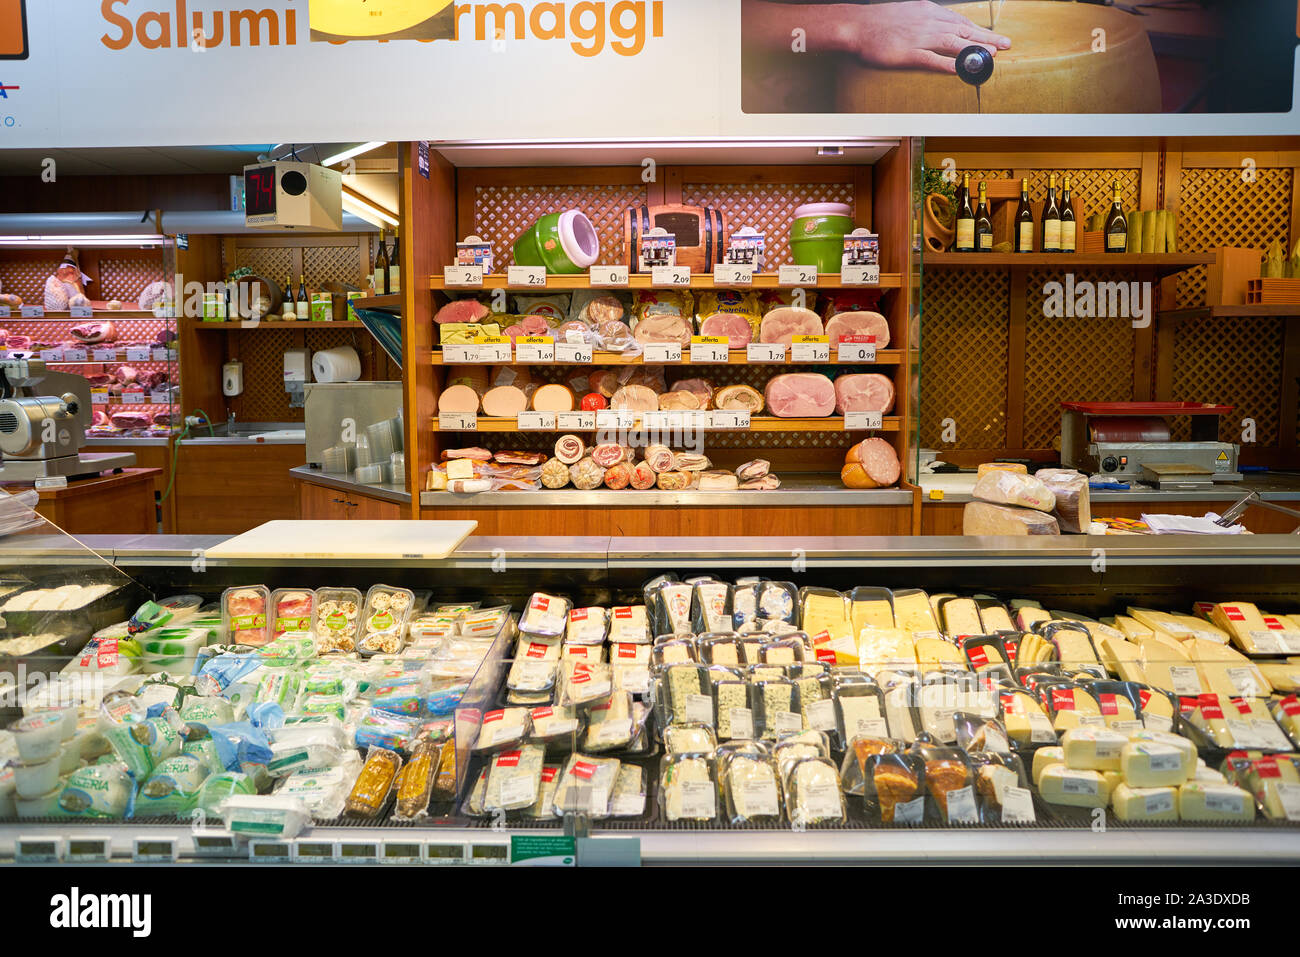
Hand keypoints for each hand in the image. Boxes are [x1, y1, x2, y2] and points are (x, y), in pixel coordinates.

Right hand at [840, 1, 1010, 73]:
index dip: (978, 29)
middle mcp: (928, 22)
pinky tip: (963, 69)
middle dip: (987, 37)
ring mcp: (920, 37)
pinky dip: (951, 64)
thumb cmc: (877, 22)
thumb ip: (922, 20)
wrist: (856, 25)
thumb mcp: (905, 12)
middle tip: (1005, 44)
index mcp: (928, 11)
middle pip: (964, 30)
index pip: (959, 20)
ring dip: (976, 50)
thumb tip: (933, 28)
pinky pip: (934, 60)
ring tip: (992, 56)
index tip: (991, 35)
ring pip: (955, 43)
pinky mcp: (909, 53)